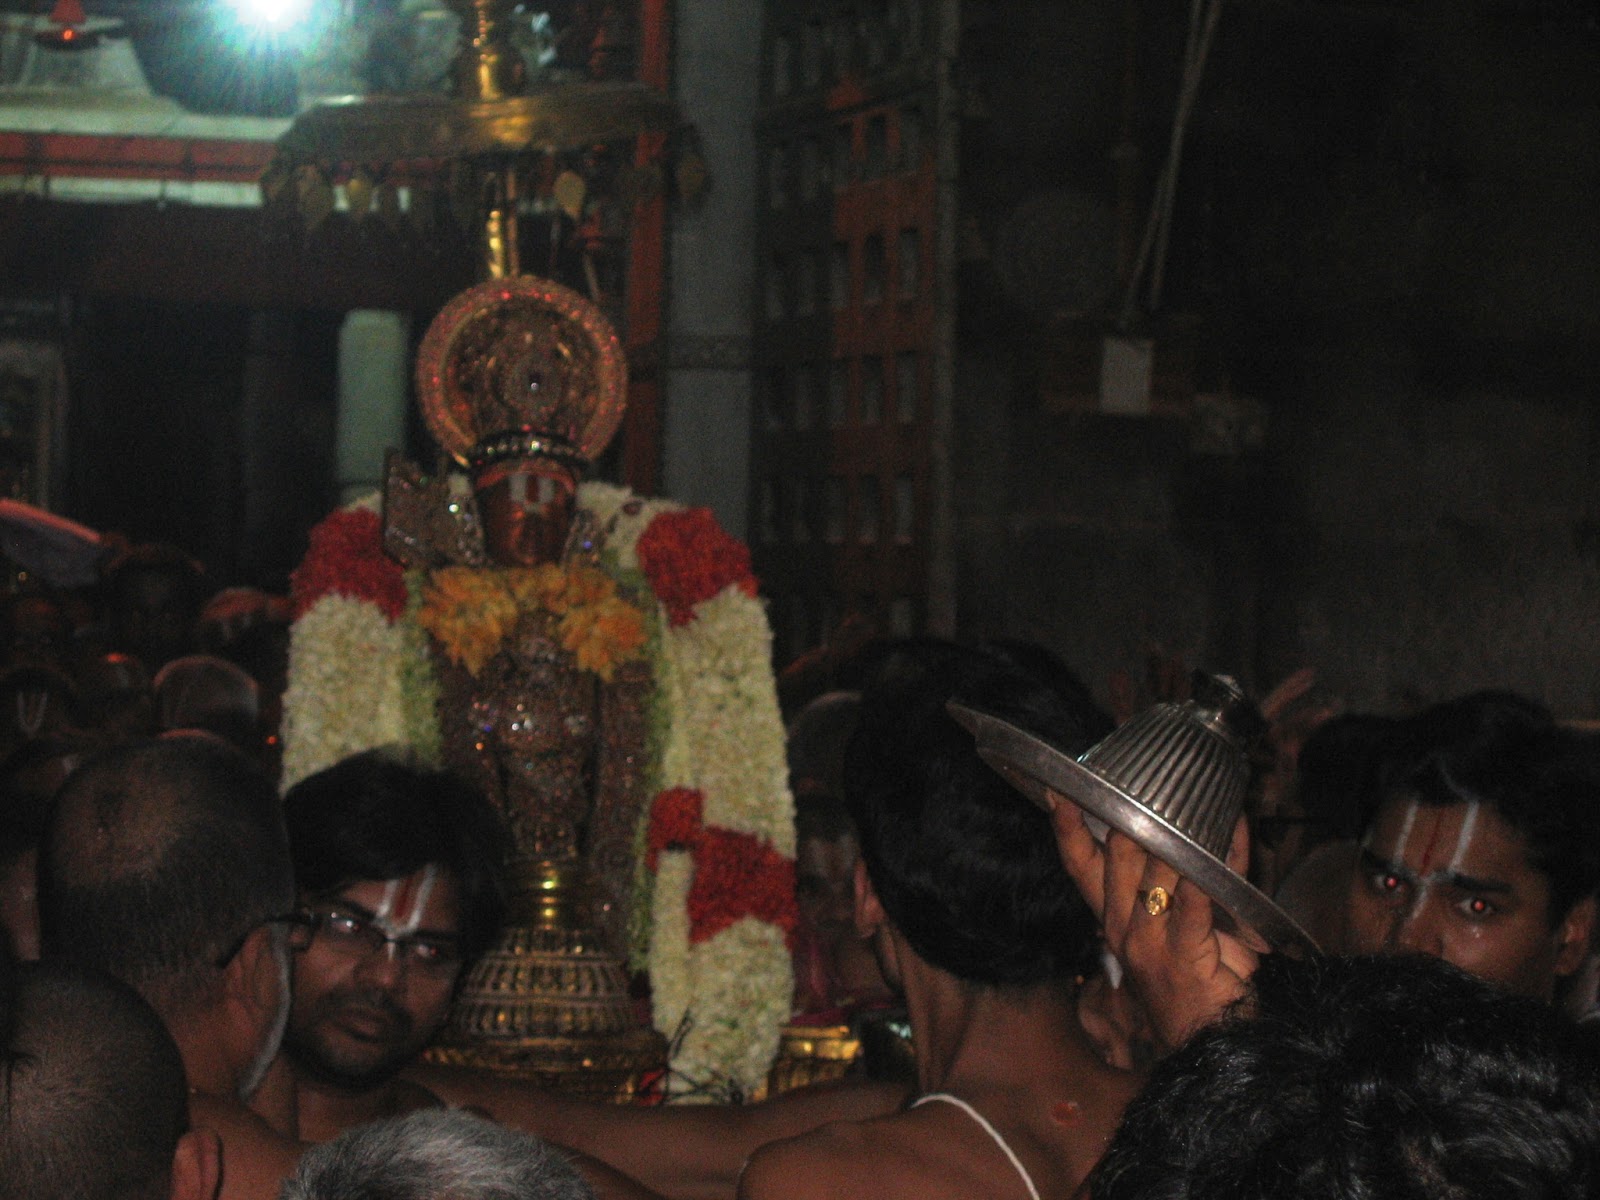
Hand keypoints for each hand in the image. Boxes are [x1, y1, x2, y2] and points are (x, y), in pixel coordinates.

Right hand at [1051, 795, 1256, 1055]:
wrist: (1217, 1043)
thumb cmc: (1206, 981)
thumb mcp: (1199, 920)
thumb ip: (1209, 874)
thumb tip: (1228, 822)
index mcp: (1117, 920)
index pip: (1083, 867)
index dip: (1070, 830)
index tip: (1060, 794)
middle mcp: (1124, 929)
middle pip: (1118, 859)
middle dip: (1133, 818)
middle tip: (1147, 782)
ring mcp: (1149, 944)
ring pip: (1155, 874)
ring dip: (1177, 838)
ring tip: (1191, 802)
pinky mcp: (1182, 956)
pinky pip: (1192, 906)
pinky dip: (1206, 877)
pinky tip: (1216, 846)